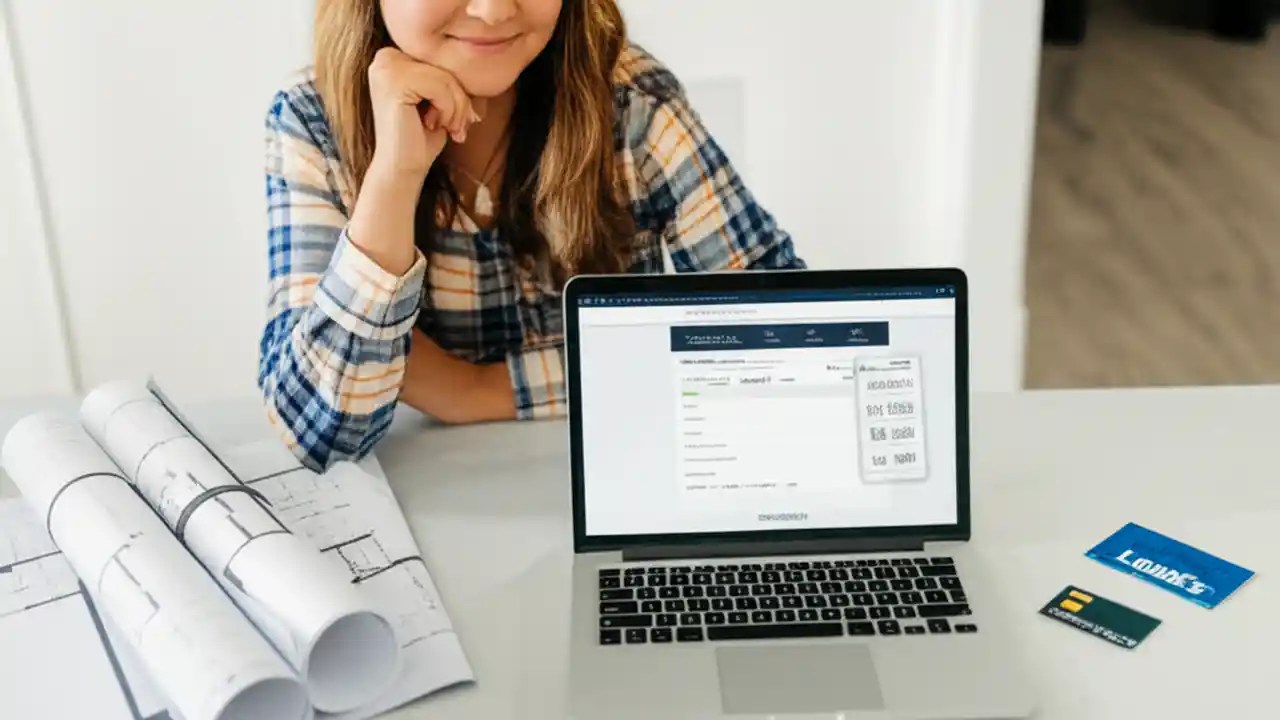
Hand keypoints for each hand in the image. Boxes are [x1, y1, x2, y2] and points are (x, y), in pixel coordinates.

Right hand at [365, 47, 481, 180]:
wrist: (402, 170)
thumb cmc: (422, 138)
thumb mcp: (441, 100)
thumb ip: (451, 77)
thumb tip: (482, 62)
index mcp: (393, 57)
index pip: (442, 61)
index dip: (456, 90)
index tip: (457, 118)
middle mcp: (385, 57)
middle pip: (444, 66)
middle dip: (459, 99)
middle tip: (457, 127)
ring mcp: (386, 68)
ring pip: (445, 77)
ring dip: (456, 108)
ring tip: (447, 128)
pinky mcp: (394, 82)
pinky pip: (441, 86)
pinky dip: (448, 110)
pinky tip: (433, 126)